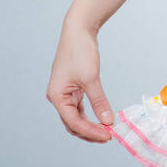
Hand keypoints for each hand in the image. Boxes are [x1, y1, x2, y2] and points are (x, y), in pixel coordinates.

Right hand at [46, 19, 114, 142]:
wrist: (78, 30)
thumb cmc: (80, 51)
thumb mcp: (91, 78)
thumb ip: (99, 101)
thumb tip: (108, 121)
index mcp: (57, 97)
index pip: (74, 123)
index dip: (91, 131)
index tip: (108, 136)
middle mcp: (58, 97)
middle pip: (73, 124)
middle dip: (90, 132)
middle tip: (109, 136)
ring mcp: (64, 94)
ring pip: (76, 118)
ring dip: (90, 125)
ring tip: (107, 131)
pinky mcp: (72, 89)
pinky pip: (80, 108)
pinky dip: (90, 115)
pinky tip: (102, 118)